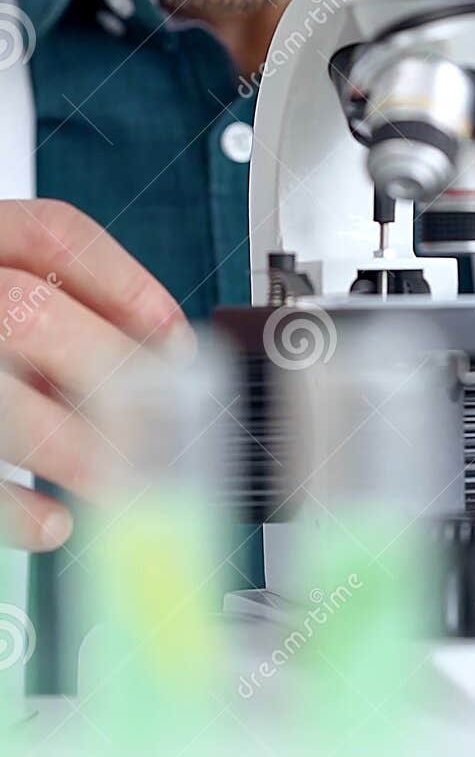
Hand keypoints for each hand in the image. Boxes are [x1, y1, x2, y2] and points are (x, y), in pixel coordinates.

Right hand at [0, 201, 191, 550]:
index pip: (51, 232)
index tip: (175, 344)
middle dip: (106, 370)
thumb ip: (56, 327)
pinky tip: (53, 523)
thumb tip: (151, 371)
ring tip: (119, 483)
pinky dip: (11, 510)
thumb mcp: (9, 311)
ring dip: (70, 448)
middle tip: (157, 427)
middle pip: (25, 310)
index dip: (125, 286)